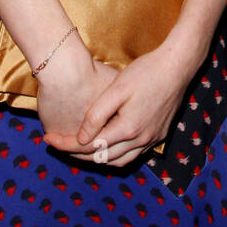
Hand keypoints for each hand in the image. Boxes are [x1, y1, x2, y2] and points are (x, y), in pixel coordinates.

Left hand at [44, 41, 198, 167]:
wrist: (179, 65)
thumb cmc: (146, 72)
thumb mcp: (116, 89)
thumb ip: (96, 115)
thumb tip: (81, 138)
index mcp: (128, 129)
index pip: (90, 146)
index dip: (66, 144)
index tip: (48, 139)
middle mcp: (142, 140)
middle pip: (102, 158)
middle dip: (77, 154)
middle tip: (59, 143)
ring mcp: (152, 139)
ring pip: (119, 161)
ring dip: (97, 158)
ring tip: (79, 147)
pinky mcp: (159, 135)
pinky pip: (133, 154)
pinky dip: (116, 154)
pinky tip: (106, 143)